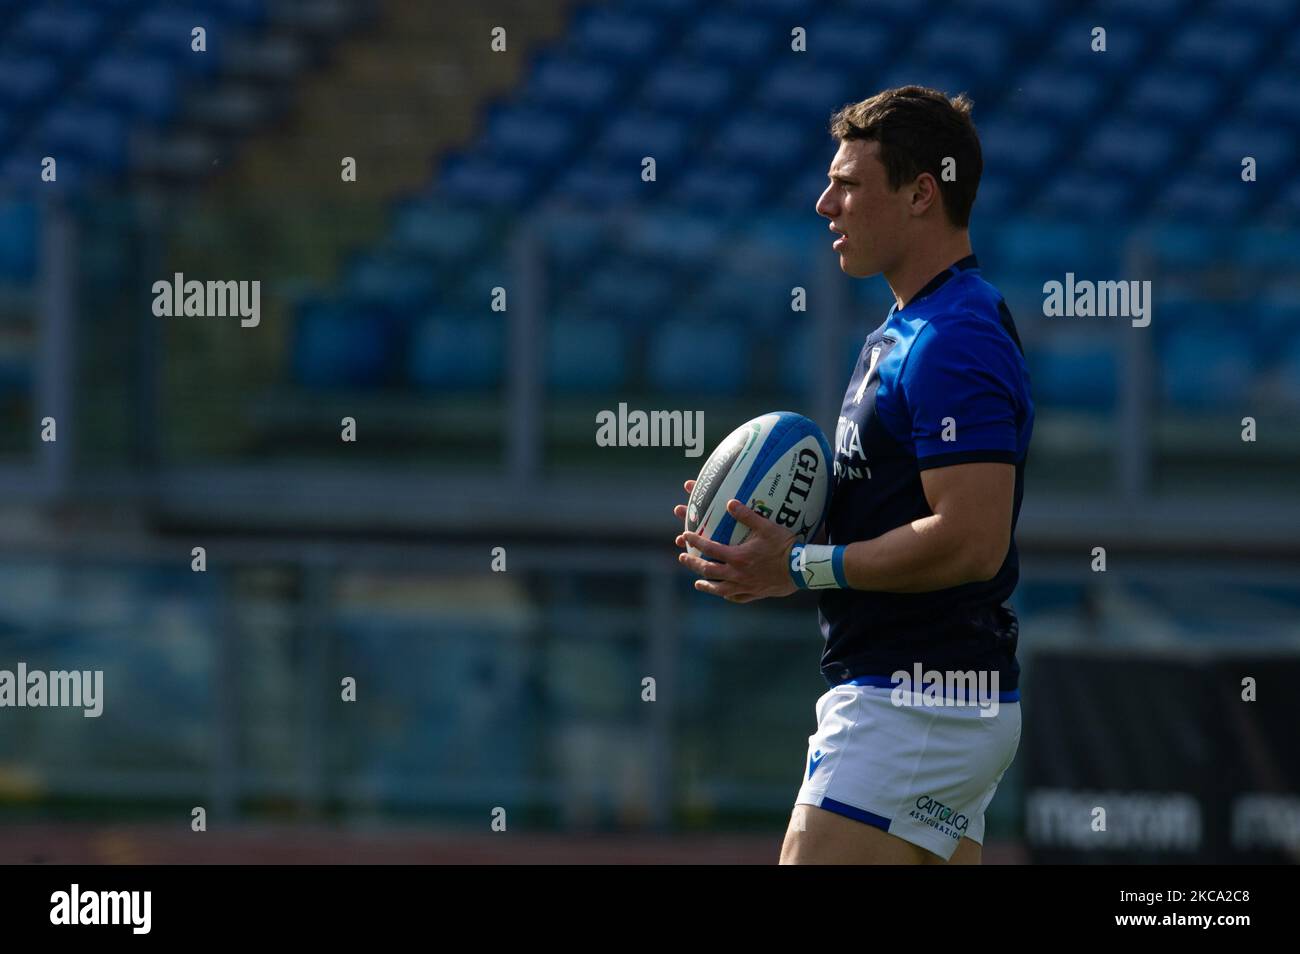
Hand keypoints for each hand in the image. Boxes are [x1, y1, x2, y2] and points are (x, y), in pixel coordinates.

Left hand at [673, 480, 797, 602]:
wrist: (802, 569)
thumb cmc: (785, 546)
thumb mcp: (766, 527)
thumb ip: (747, 515)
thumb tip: (729, 502)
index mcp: (737, 557)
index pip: (709, 548)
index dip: (695, 541)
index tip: (685, 536)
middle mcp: (737, 574)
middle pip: (708, 570)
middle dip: (692, 564)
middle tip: (682, 558)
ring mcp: (745, 586)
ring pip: (720, 588)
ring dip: (706, 585)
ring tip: (698, 583)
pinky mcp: (755, 593)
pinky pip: (737, 597)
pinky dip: (728, 595)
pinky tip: (725, 594)